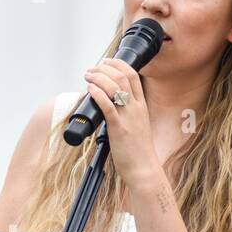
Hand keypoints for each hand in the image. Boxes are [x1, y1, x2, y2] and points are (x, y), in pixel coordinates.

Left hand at [83, 58, 160, 188]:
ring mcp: (128, 117)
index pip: (133, 75)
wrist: (143, 169)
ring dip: (98, 77)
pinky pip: (108, 106)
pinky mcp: (119, 129)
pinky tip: (90, 89)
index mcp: (141, 106)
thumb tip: (109, 105)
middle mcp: (136, 108)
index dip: (118, 64)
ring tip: (88, 76)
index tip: (106, 62)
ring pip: (115, 87)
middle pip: (122, 76)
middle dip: (105, 68)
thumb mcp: (136, 125)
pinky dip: (98, 94)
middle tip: (92, 68)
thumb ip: (126, 113)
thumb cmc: (137, 151)